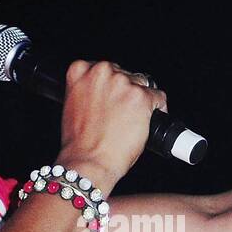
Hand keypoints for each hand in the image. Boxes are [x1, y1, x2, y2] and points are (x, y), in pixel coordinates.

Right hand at [58, 60, 168, 185]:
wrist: (88, 162)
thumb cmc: (79, 142)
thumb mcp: (73, 106)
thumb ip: (88, 92)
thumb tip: (105, 93)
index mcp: (80, 70)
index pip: (105, 68)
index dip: (112, 86)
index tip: (114, 97)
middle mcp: (101, 72)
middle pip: (125, 75)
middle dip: (126, 92)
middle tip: (123, 114)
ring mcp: (123, 84)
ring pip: (142, 85)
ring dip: (141, 101)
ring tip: (133, 122)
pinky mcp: (141, 97)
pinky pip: (159, 97)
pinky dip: (159, 109)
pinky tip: (150, 121)